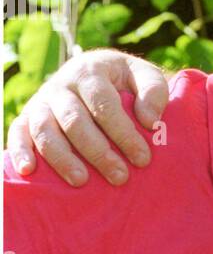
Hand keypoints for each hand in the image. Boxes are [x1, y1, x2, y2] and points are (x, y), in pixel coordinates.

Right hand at [6, 48, 168, 185]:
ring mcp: (41, 101)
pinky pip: (17, 133)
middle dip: (98, 152)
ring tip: (82, 181)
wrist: (96, 73)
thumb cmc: (125, 81)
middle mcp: (61, 85)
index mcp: (90, 71)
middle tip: (120, 177)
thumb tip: (148, 121)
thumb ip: (154, 92)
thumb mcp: (145, 76)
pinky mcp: (27, 117)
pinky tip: (28, 171)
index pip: (104, 104)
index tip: (143, 158)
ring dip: (62, 158)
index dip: (123, 133)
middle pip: (75, 121)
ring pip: (45, 131)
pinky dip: (19, 151)